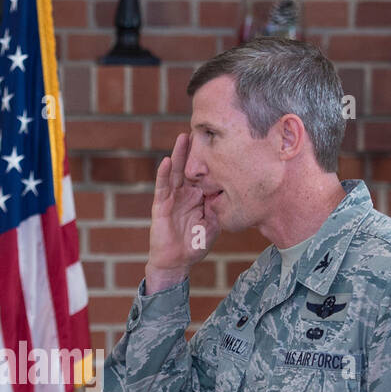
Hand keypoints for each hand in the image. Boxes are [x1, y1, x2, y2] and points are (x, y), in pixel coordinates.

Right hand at [146, 132, 219, 292]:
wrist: (176, 262)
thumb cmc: (194, 245)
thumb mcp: (213, 225)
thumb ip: (219, 210)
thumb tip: (230, 194)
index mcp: (198, 197)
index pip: (205, 173)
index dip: (211, 158)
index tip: (221, 141)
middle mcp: (185, 193)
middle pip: (190, 167)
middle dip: (194, 149)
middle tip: (202, 128)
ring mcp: (172, 198)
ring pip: (176, 172)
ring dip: (178, 154)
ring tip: (183, 137)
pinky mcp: (160, 205)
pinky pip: (162, 187)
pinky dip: (163, 174)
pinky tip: (166, 161)